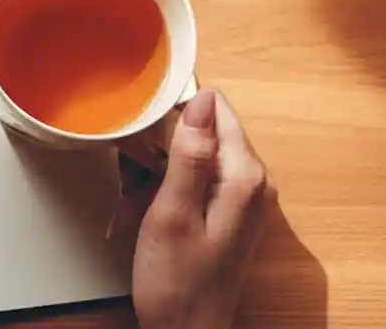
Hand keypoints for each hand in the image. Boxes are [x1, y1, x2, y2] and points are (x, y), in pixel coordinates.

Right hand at [114, 89, 275, 328]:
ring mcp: (241, 198)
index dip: (174, 115)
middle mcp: (252, 182)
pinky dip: (163, 192)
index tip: (144, 137)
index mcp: (244, 177)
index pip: (215, 110)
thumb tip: (202, 101)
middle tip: (133, 183)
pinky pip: (192, 182)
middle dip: (160, 151)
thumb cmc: (177, 284)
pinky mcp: (228, 212)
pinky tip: (144, 214)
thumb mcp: (172, 213)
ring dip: (155, 174)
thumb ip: (189, 155)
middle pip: (202, 134)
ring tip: (134, 205)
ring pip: (191, 158)